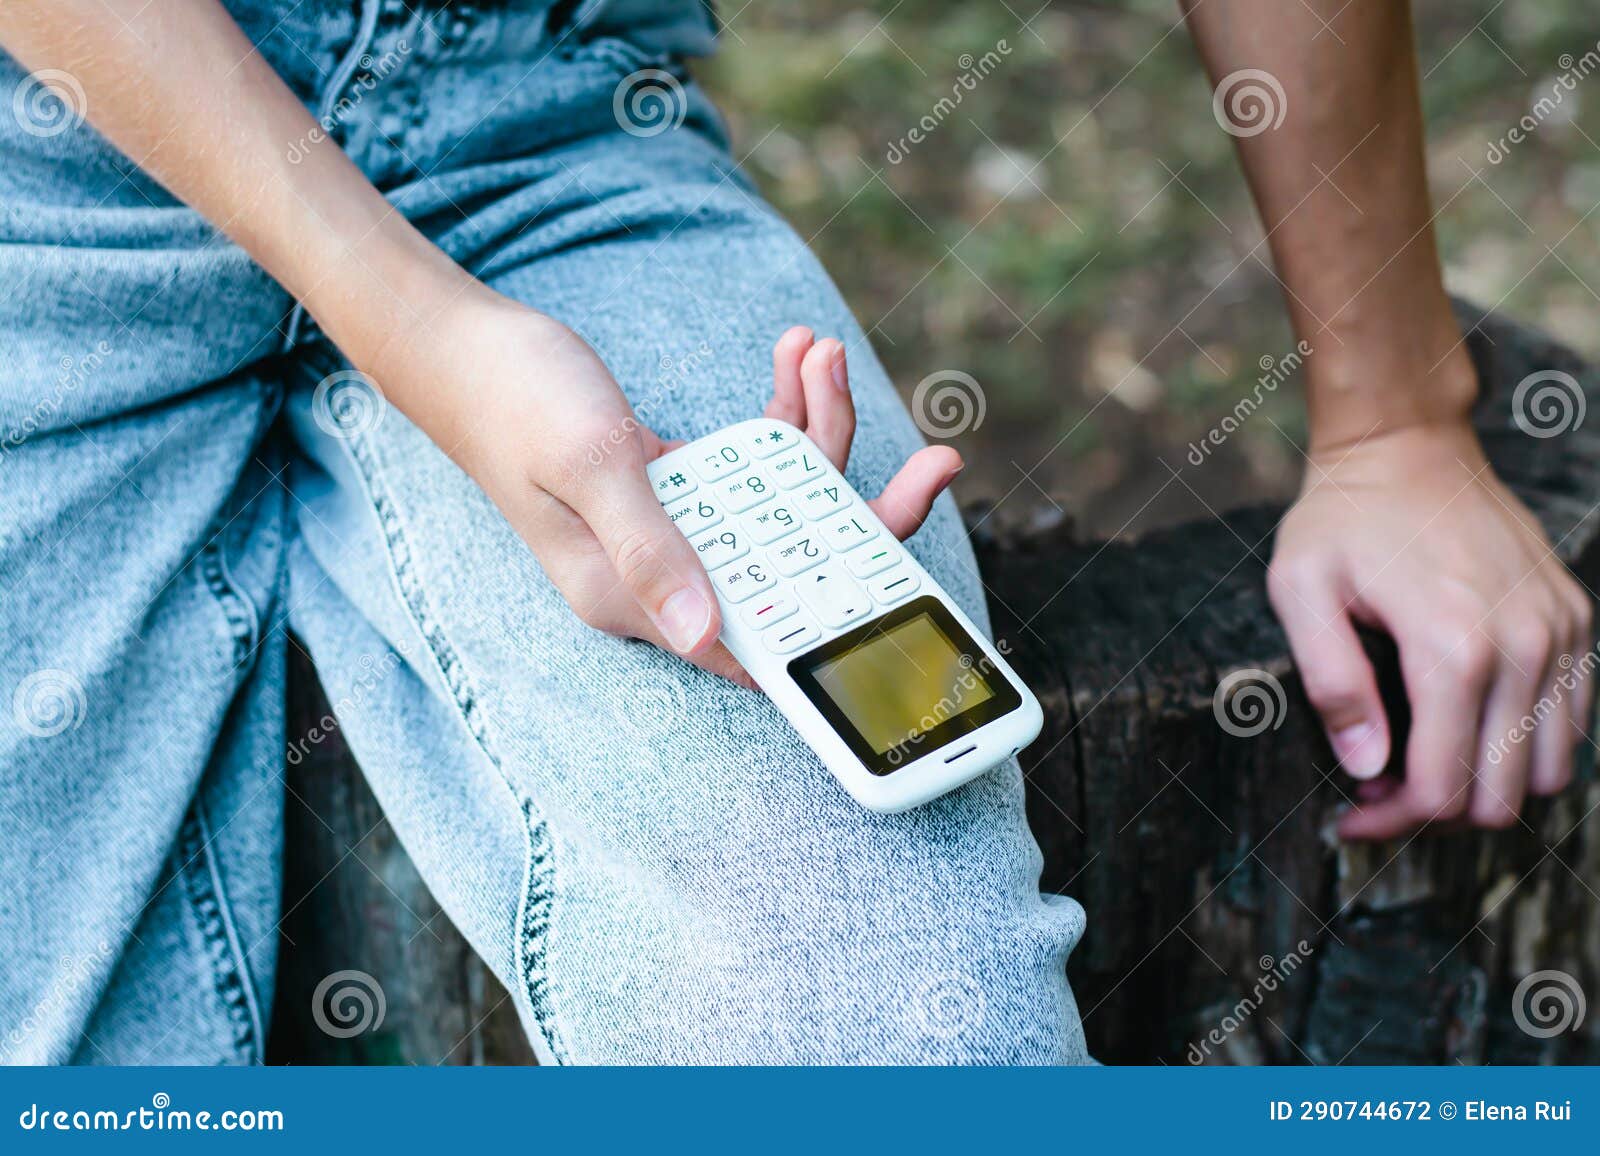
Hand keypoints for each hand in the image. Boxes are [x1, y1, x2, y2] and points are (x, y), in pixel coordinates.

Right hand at [423, 297, 961, 686]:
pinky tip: (796, 357)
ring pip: (780, 504)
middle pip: (791, 571)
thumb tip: (703, 632)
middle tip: (936, 460)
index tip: (911, 594)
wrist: (459, 345)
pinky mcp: (674, 488)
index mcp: (629, 597)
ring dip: (818, 430)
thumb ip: (649, 545)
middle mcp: (656, 576)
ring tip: (824, 353)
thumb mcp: (588, 463)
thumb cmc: (514, 397)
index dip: (838, 625)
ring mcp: (669, 531)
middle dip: (864, 512)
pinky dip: (780, 414)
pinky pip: (750, 465)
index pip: (757, 639)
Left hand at [1266, 422, 1592, 838]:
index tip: (1351, 813)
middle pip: (1501, 798)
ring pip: (1549, 771)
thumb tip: (1367, 768)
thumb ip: (1331, 685)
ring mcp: (1562, 632)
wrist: (1407, 445)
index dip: (1392, 821)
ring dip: (1485, 786)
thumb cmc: (1343, 518)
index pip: (1443, 789)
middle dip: (1435, 814)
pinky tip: (1466, 725)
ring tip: (1421, 759)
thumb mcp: (1301, 592)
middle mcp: (1525, 646)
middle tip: (1379, 792)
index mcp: (1454, 646)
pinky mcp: (1577, 620)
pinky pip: (1574, 721)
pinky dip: (1525, 745)